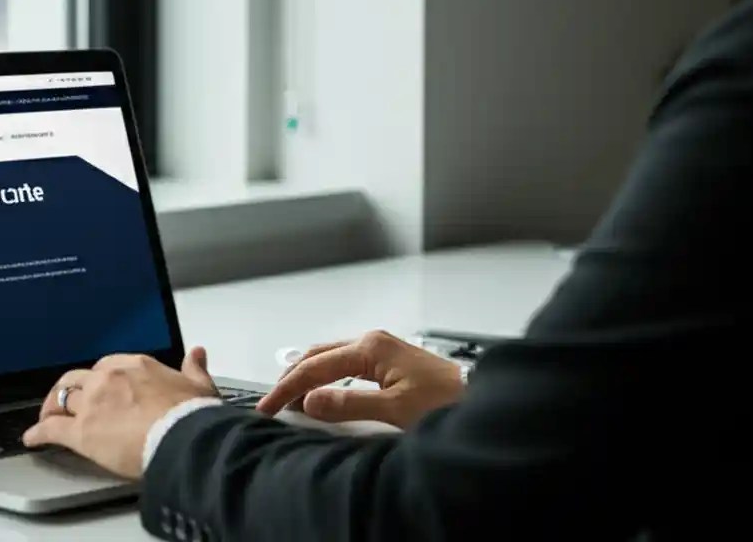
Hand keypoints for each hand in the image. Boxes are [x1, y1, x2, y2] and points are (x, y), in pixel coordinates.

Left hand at [22, 347, 217, 478]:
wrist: (184, 438)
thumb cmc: (193, 416)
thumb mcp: (200, 386)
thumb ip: (194, 369)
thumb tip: (196, 355)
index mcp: (135, 366)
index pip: (105, 367)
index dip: (98, 379)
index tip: (98, 387)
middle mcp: (108, 379)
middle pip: (78, 380)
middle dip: (69, 390)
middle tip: (64, 401)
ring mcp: (92, 404)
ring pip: (62, 400)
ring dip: (52, 408)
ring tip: (46, 417)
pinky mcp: (81, 432)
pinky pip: (51, 429)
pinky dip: (39, 433)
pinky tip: (33, 438)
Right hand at [255, 330, 463, 427]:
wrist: (484, 401)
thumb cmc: (446, 403)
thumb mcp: (395, 410)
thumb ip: (349, 405)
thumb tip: (310, 402)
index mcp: (370, 348)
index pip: (315, 366)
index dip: (288, 389)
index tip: (267, 409)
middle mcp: (373, 342)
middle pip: (319, 355)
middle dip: (293, 378)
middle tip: (272, 403)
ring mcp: (382, 350)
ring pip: (332, 358)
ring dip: (309, 377)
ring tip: (290, 399)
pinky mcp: (391, 363)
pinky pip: (347, 366)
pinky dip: (327, 378)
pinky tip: (323, 393)